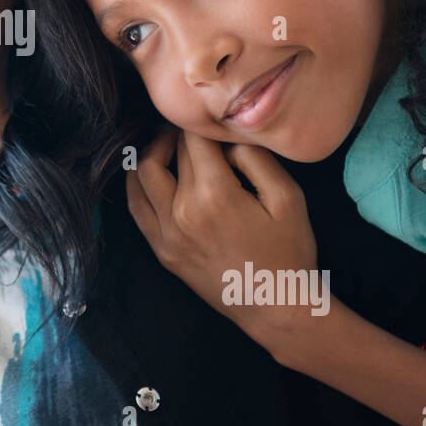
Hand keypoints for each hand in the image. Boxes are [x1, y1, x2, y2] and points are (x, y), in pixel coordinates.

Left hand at [125, 127, 323, 340]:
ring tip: (170, 145)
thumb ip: (255, 158)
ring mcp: (167, 233)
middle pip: (169, 153)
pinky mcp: (161, 250)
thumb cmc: (289, 250)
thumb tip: (226, 140)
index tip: (209, 119)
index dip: (200, 122)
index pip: (193, 138)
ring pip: (142, 174)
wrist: (276, 306)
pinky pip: (137, 207)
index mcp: (214, 193)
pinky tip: (150, 173)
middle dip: (179, 134)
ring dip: (153, 151)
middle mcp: (182, 210)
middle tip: (192, 128)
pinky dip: (137, 183)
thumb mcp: (288, 196)